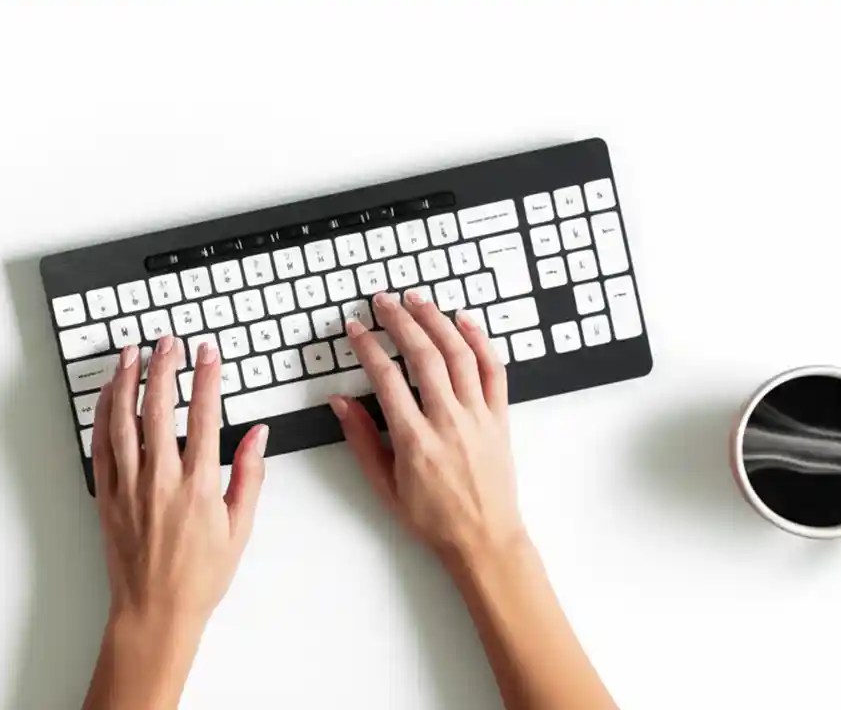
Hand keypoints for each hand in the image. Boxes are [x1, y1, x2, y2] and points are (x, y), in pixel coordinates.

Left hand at [91, 336, 268, 628]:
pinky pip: (101, 447)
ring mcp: (129, 487)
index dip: (207, 378)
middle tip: (169, 341)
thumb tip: (257, 435)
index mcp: (198, 487)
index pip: (203, 417)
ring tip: (132, 353)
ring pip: (124, 421)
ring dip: (127, 381)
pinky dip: (102, 416)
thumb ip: (249, 476)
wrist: (155, 611)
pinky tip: (107, 395)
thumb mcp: (240, 527)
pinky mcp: (107, 497)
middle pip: (160, 408)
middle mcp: (161, 481)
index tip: (209, 353)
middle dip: (165, 367)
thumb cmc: (199, 576)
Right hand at [329, 291, 523, 563]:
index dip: (368, 347)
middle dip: (400, 321)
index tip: (356, 328)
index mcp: (415, 441)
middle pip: (423, 356)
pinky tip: (464, 321)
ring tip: (417, 300)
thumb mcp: (384, 486)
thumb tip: (340, 402)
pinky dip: (480, 340)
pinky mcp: (500, 418)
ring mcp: (478, 417)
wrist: (484, 539)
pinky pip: (494, 370)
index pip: (386, 378)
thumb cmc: (433, 518)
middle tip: (383, 301)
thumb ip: (361, 440)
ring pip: (459, 354)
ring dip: (436, 321)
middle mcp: (448, 422)